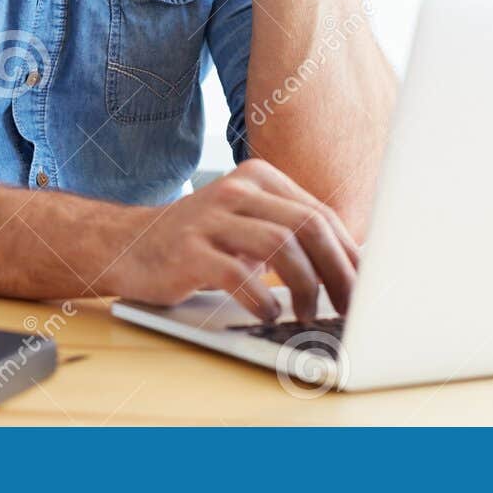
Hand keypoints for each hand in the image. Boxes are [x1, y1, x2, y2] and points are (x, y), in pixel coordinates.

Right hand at [106, 158, 359, 321]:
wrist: (128, 245)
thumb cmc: (199, 242)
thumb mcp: (247, 225)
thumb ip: (290, 234)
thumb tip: (351, 267)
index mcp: (259, 178)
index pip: (319, 213)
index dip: (348, 253)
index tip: (365, 286)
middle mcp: (237, 190)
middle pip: (307, 225)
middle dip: (338, 270)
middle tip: (349, 305)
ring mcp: (211, 217)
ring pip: (281, 244)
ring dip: (305, 286)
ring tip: (307, 314)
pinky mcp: (189, 249)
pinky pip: (238, 274)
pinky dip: (262, 298)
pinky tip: (269, 313)